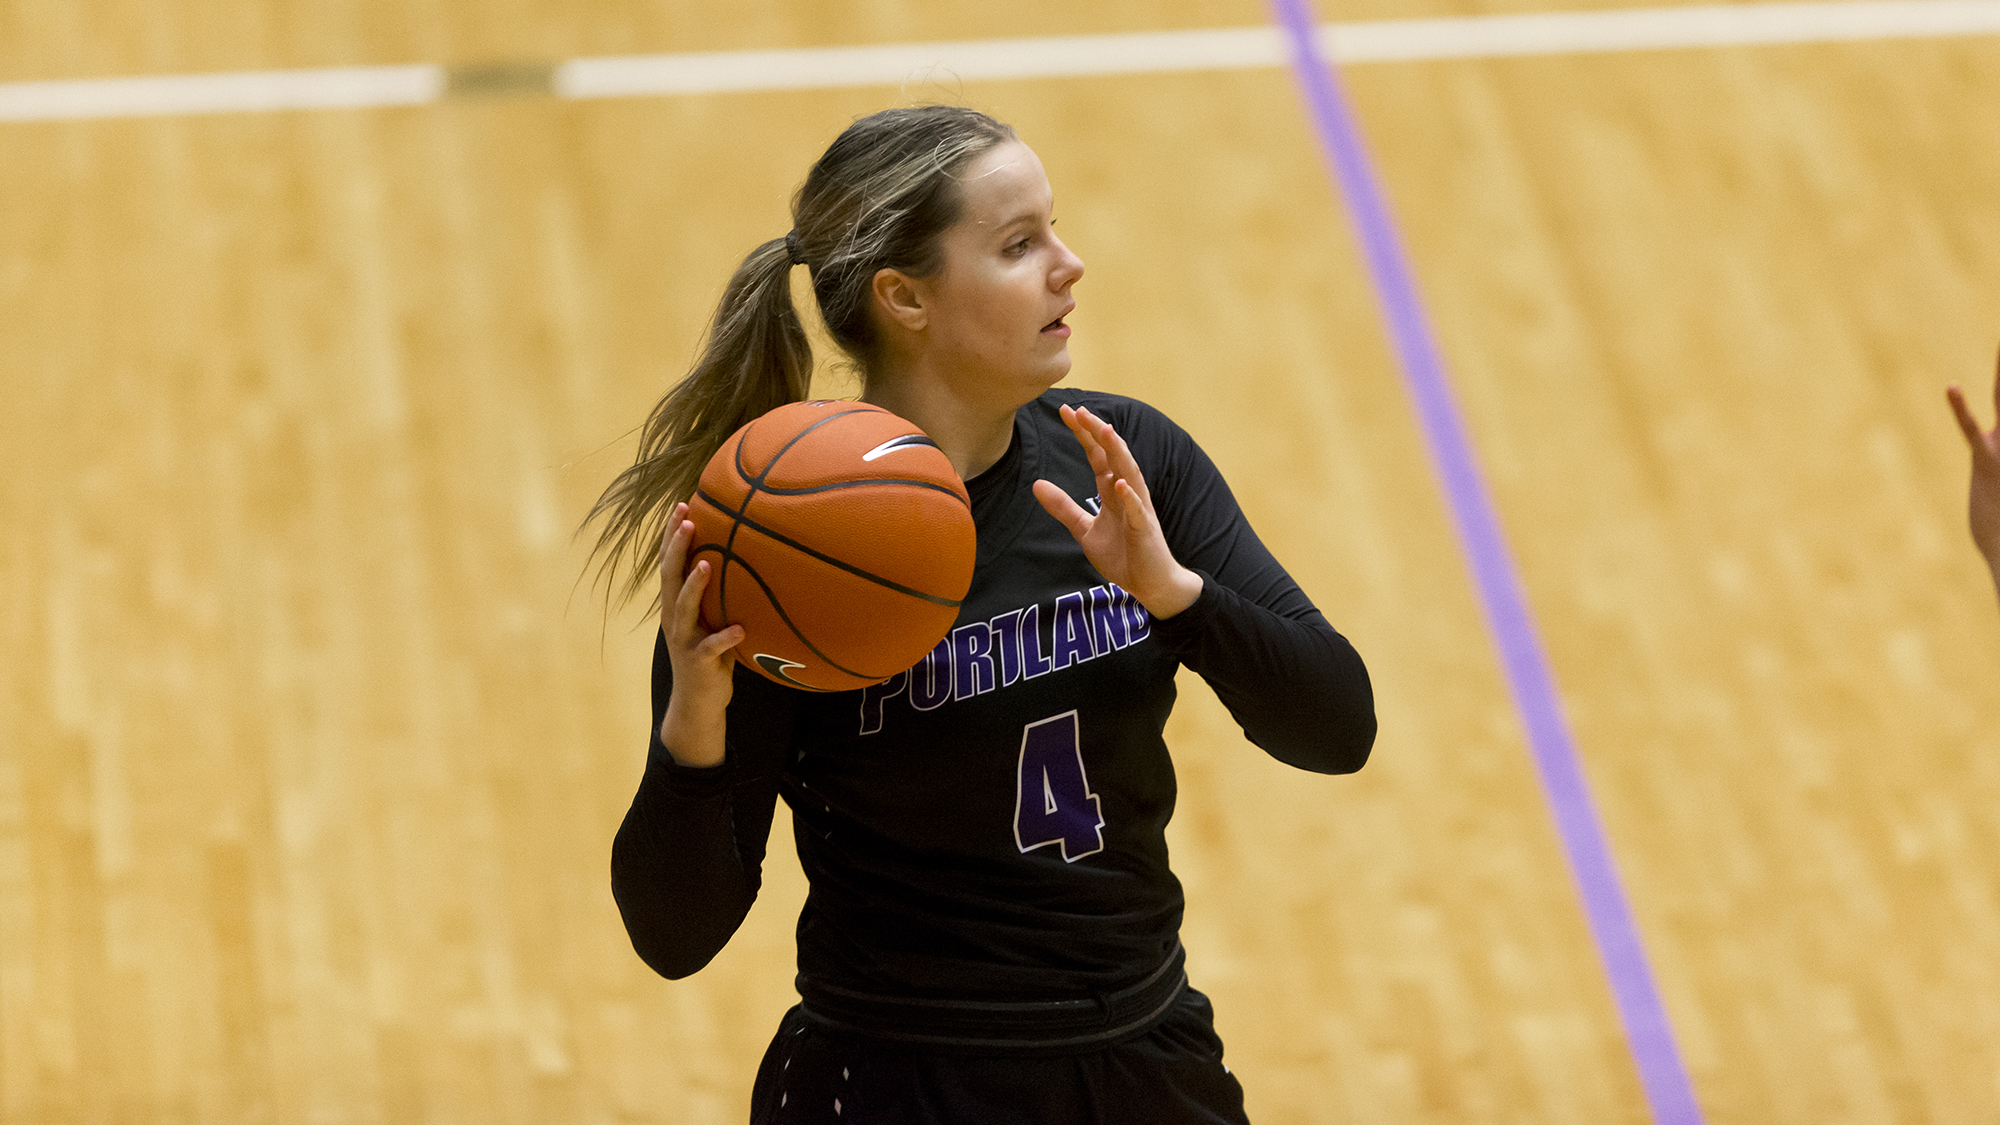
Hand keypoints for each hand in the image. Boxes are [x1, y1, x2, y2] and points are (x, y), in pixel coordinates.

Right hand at [658, 503, 744, 766]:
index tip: (682, 504)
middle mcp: (675, 618)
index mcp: (677, 605)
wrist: (698, 702)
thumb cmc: (712, 655)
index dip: (672, 534)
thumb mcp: (713, 620)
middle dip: (676, 547)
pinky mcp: (699, 662)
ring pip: (685, 608)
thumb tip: (751, 558)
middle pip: (671, 576)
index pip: (671, 562)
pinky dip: (725, 638)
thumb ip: (722, 594)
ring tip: (706, 564)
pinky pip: (712, 648)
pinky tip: (740, 629)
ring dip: (695, 585)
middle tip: (686, 519)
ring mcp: (684, 640)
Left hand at [1031, 405, 1202, 618]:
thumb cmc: (1123, 555)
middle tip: (1080, 411)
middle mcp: (1128, 494)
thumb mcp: (1085, 530)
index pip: (1098, 457)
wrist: (1151, 585)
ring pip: (1130, 474)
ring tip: (1105, 431)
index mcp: (1113, 492)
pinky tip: (1120, 484)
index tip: (1067, 412)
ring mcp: (1139, 511)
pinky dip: (1130, 497)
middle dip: (1098, 433)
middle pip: (1113, 457)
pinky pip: (1137, 511)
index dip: (1084, 435)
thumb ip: (1064, 508)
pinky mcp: (1145, 531)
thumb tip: (1037, 484)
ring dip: (1118, 453)